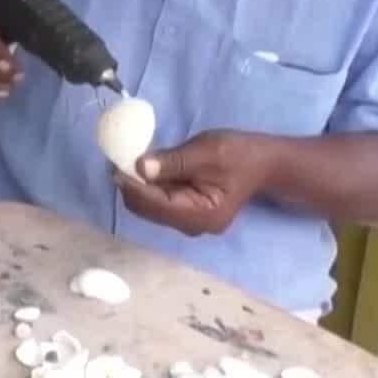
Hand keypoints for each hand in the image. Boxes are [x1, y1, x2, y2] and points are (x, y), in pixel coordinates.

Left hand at [115, 130, 275, 235]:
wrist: (264, 163)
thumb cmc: (239, 155)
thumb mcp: (206, 151)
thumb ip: (172, 161)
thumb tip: (139, 167)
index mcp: (201, 215)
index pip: (155, 204)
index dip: (131, 185)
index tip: (114, 164)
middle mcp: (193, 227)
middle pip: (149, 210)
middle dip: (131, 186)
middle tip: (116, 160)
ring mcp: (190, 223)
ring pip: (152, 208)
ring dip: (138, 186)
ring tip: (127, 162)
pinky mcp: (188, 214)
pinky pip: (160, 203)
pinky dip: (150, 187)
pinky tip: (144, 169)